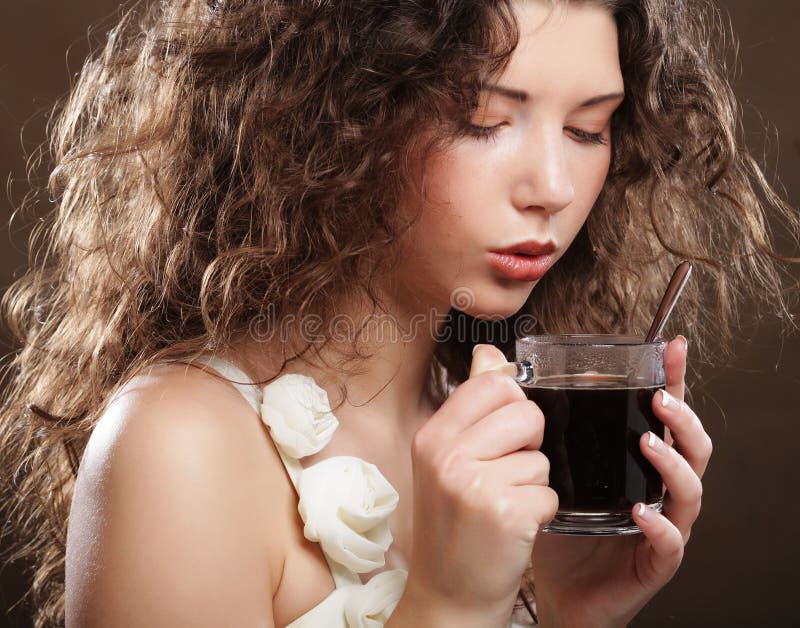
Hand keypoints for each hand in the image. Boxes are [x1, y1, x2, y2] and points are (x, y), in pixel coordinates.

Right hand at [397, 344, 557, 626]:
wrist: (448, 595)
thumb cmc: (453, 525)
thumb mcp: (448, 459)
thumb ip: (473, 404)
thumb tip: (491, 353)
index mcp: (432, 436)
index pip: (493, 383)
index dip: (512, 407)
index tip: (500, 436)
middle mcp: (446, 456)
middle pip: (526, 413)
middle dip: (529, 445)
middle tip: (502, 476)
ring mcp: (473, 485)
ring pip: (542, 457)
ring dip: (533, 484)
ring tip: (503, 506)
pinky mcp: (505, 514)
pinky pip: (550, 493)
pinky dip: (541, 514)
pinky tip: (514, 529)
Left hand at [531, 335, 711, 627]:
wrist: (546, 586)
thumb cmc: (548, 519)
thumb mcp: (536, 461)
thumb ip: (519, 410)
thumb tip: (491, 360)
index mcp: (631, 458)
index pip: (661, 412)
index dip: (671, 378)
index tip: (670, 346)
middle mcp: (654, 487)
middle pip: (690, 445)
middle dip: (682, 416)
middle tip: (660, 397)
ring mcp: (661, 524)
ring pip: (689, 490)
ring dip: (674, 463)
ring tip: (649, 442)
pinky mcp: (652, 562)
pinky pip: (671, 543)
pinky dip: (661, 525)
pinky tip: (643, 511)